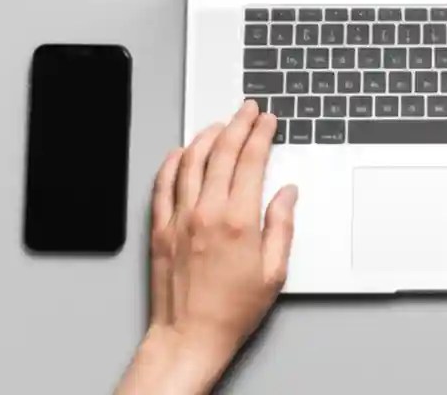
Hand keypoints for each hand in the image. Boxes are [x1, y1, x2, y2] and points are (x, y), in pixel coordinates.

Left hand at [116, 101, 297, 394]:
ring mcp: (179, 218)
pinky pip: (163, 183)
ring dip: (206, 136)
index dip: (261, 134)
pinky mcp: (159, 228)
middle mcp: (206, 212)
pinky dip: (172, 162)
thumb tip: (286, 194)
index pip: (251, 160)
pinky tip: (181, 152)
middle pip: (222, 152)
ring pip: (190, 160)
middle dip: (238, 124)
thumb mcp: (274, 271)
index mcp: (238, 220)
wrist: (190, 336)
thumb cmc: (232, 311)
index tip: (267, 121)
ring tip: (219, 125)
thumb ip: (282, 225)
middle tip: (247, 110)